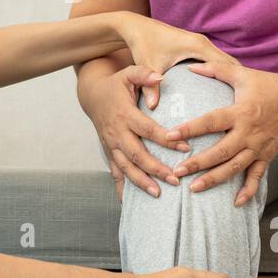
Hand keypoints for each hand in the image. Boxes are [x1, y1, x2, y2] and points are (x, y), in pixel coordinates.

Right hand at [79, 63, 191, 199]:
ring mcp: (111, 145)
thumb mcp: (128, 73)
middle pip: (137, 154)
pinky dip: (121, 188)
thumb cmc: (116, 85)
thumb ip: (144, 74)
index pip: (148, 130)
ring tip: (158, 194)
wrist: (92, 96)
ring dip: (141, 182)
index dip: (166, 140)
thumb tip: (160, 77)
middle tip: (175, 179)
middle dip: (156, 168)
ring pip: (125, 167)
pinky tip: (129, 204)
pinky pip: (114, 173)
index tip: (185, 148)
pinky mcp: (108, 153)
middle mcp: (116, 132)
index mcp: (125, 114)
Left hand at [116, 13, 238, 109]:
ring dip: (231, 79)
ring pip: (223, 63)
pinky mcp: (196, 48)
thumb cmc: (143, 43)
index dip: (236, 81)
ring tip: (240, 102)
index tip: (246, 100)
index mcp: (197, 46)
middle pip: (229, 64)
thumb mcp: (149, 64)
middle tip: (248, 105)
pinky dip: (220, 76)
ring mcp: (201, 44)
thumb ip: (151, 86)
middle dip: (239, 82)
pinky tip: (222, 94)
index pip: (224, 65)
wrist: (135, 26)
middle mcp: (203, 43)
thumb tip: (153, 108)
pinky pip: (214, 63)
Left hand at [165, 59, 277, 206]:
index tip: (171, 136)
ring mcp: (258, 147)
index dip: (190, 129)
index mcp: (240, 112)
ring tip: (194, 189)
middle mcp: (248, 132)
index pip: (211, 122)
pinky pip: (257, 176)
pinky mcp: (267, 156)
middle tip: (177, 172)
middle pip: (220, 151)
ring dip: (215, 179)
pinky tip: (236, 203)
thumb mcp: (242, 74)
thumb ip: (215, 69)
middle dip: (198, 163)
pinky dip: (249, 191)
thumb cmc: (270, 85)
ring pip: (234, 168)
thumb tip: (190, 66)